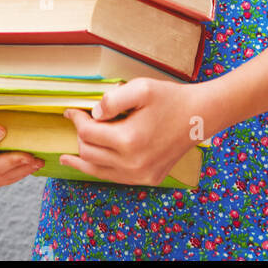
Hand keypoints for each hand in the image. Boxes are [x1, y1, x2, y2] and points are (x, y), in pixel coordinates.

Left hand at [61, 78, 200, 185]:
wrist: (199, 116)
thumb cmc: (170, 99)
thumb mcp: (140, 88)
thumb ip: (112, 100)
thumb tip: (93, 115)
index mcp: (129, 140)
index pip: (88, 134)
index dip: (77, 120)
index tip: (71, 111)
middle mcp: (133, 164)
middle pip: (89, 154)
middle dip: (80, 137)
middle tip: (79, 122)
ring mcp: (140, 176)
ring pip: (98, 172)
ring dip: (83, 159)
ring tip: (68, 157)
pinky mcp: (148, 179)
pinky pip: (115, 177)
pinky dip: (100, 170)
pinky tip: (92, 165)